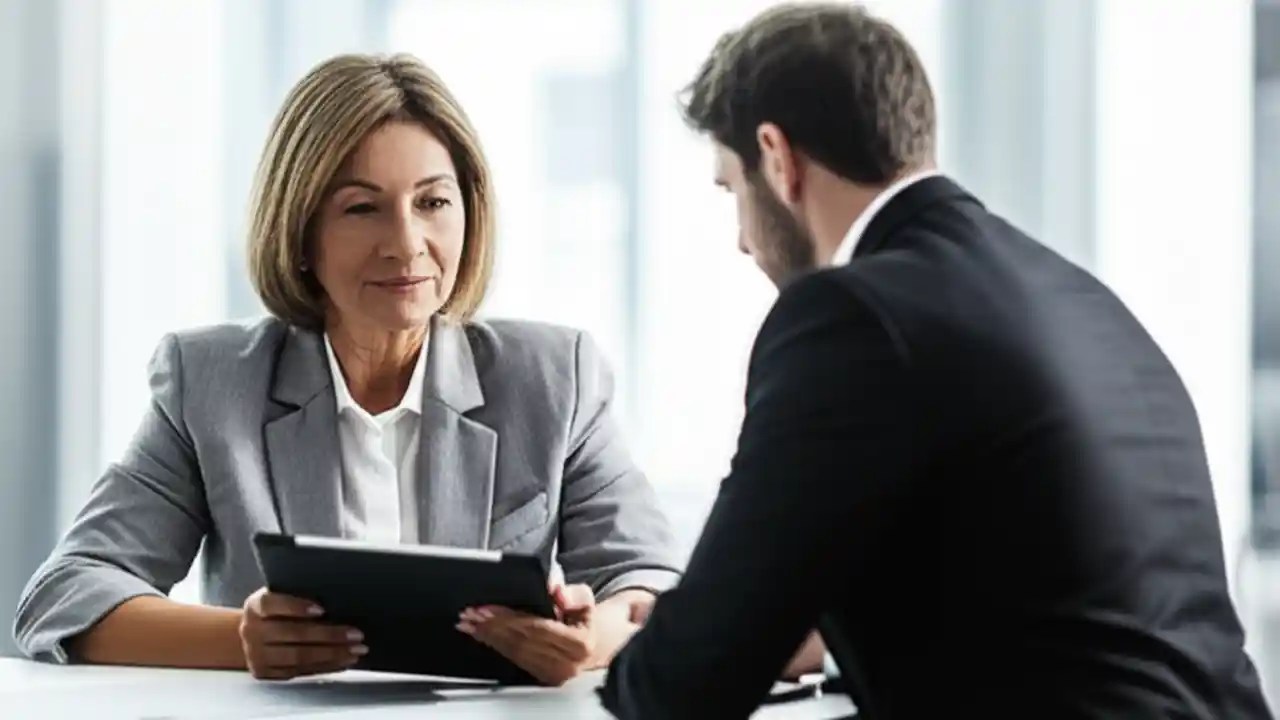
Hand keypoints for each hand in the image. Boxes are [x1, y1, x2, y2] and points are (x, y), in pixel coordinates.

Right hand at [239, 587, 366, 679]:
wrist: (252, 634)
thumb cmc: (277, 609)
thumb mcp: (281, 595)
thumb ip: (300, 595)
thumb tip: (340, 598)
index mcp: (255, 605)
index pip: (272, 604)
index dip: (296, 607)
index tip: (322, 610)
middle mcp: (251, 630)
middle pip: (292, 633)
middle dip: (329, 635)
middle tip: (357, 635)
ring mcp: (256, 654)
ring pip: (297, 657)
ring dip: (331, 654)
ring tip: (356, 651)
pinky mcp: (265, 673)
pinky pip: (299, 672)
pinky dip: (325, 666)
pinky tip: (344, 661)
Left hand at [457, 584, 595, 685]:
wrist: (591, 642)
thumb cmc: (582, 616)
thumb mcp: (583, 598)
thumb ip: (572, 593)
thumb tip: (555, 589)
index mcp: (579, 644)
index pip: (536, 628)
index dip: (509, 618)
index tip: (486, 608)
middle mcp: (565, 663)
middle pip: (521, 641)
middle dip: (492, 626)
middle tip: (470, 614)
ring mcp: (552, 674)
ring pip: (514, 652)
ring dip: (487, 636)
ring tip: (468, 623)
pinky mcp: (540, 677)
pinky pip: (513, 658)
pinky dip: (494, 645)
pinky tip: (480, 635)